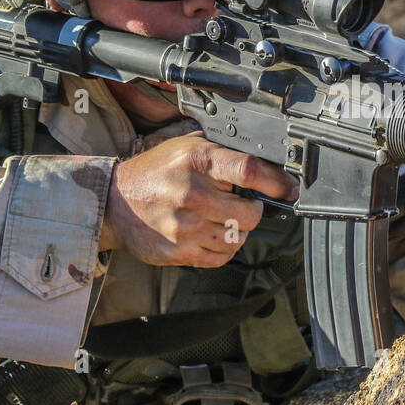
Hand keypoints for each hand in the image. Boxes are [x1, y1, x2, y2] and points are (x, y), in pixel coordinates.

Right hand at [99, 132, 299, 267]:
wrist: (115, 203)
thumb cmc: (155, 173)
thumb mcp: (186, 147)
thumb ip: (222, 152)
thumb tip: (266, 160)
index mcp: (197, 160)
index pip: (249, 170)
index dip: (276, 182)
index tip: (289, 189)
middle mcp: (192, 193)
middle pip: (250, 214)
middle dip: (253, 211)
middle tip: (242, 205)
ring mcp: (185, 226)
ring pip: (238, 239)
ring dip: (237, 232)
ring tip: (221, 220)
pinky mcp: (180, 252)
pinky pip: (222, 258)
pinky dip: (224, 249)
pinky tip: (211, 235)